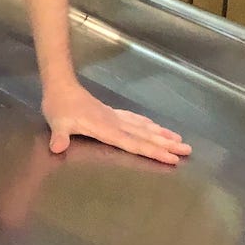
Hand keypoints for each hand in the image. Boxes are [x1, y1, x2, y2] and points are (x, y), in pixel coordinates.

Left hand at [42, 81, 190, 165]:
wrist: (59, 85)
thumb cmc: (58, 106)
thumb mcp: (57, 122)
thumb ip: (60, 136)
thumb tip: (56, 148)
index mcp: (106, 129)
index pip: (134, 143)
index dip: (153, 151)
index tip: (172, 158)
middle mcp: (115, 123)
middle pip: (144, 136)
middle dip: (166, 144)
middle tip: (187, 150)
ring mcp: (114, 117)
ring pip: (143, 127)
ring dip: (161, 134)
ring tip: (180, 140)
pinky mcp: (110, 113)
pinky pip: (134, 119)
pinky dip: (147, 124)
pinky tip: (155, 126)